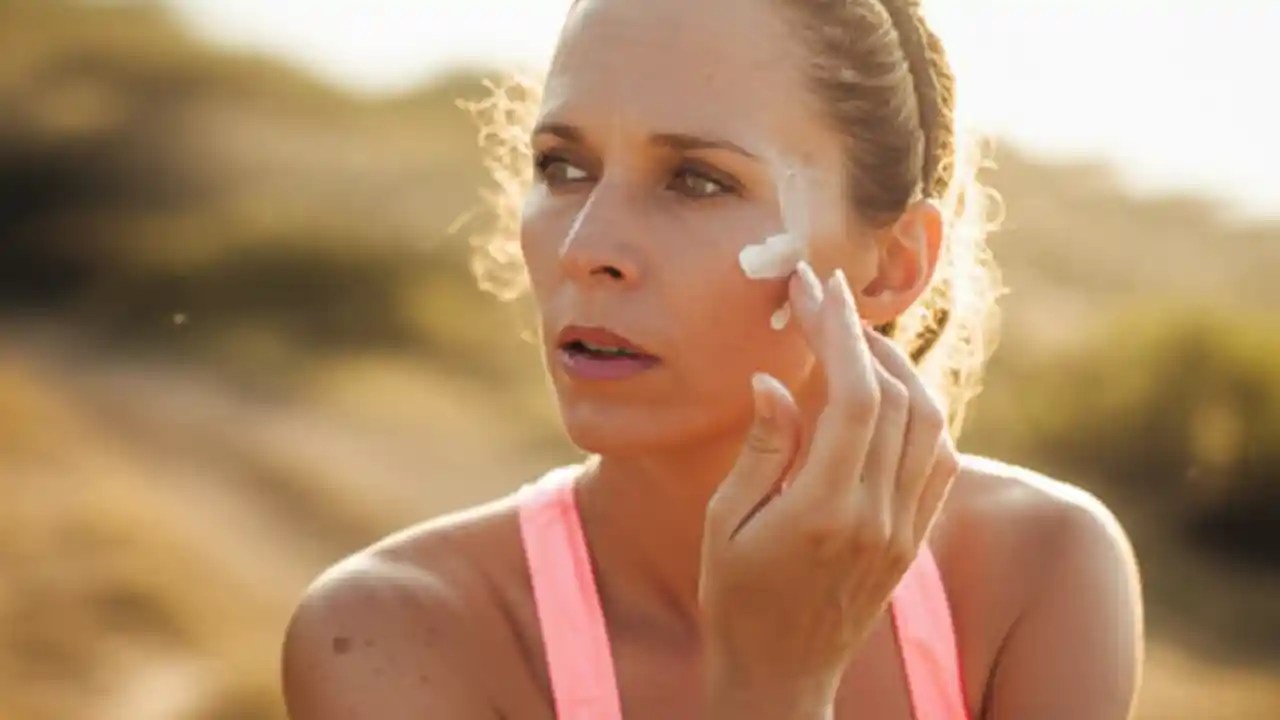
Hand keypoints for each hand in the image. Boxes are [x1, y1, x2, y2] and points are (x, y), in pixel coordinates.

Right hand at [698, 262, 960, 706]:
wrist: (781, 678)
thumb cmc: (736, 600)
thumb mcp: (724, 524)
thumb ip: (759, 449)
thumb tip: (776, 378)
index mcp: (822, 510)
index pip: (853, 397)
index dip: (839, 331)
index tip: (814, 287)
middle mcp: (876, 516)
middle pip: (898, 399)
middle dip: (865, 336)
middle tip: (829, 300)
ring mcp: (903, 529)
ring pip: (930, 424)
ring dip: (901, 369)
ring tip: (860, 338)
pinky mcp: (914, 539)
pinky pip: (941, 461)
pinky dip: (922, 412)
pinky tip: (890, 392)